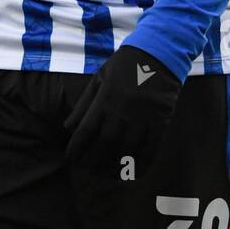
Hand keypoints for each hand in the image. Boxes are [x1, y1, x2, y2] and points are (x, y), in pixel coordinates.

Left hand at [63, 45, 181, 170]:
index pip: (86, 130)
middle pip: (105, 143)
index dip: (76, 148)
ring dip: (117, 166)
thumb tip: (68, 127)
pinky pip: (152, 148)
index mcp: (105, 97)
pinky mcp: (161, 120)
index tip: (71, 159)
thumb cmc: (124, 66)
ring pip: (128, 149)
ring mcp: (143, 115)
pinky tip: (135, 174)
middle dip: (94, 161)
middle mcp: (122, 109)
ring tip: (108, 175)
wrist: (158, 53)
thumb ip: (83, 103)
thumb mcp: (99, 78)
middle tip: (88, 171)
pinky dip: (143, 164)